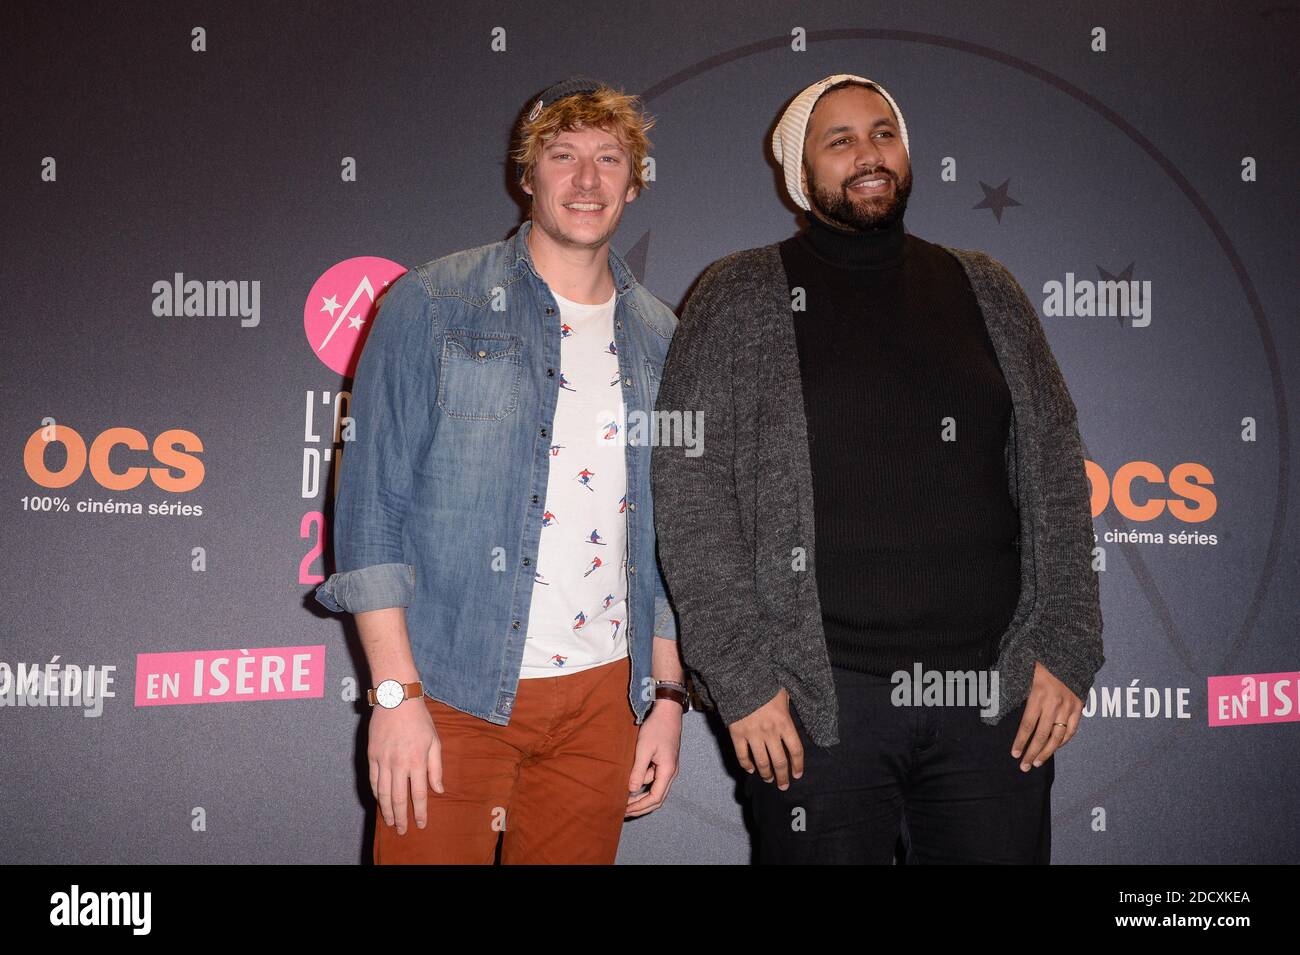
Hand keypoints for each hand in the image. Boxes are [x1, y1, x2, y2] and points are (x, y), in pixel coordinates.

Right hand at [368, 698, 442, 834]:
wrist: (396, 699)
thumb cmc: (419, 720)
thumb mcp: (434, 741)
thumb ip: (436, 767)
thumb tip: (438, 790)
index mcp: (417, 761)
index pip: (419, 794)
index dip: (420, 812)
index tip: (421, 824)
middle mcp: (398, 764)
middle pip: (399, 799)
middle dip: (400, 817)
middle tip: (401, 830)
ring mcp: (383, 760)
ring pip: (383, 793)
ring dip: (386, 810)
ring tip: (389, 822)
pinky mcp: (371, 755)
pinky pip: (373, 780)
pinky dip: (376, 794)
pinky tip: (380, 801)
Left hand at [625, 701, 681, 816]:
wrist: (668, 712)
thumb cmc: (656, 728)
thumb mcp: (644, 749)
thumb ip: (638, 770)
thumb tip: (631, 790)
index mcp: (667, 771)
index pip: (655, 798)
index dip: (640, 806)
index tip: (625, 809)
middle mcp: (670, 773)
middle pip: (657, 798)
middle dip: (640, 806)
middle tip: (623, 810)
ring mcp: (668, 768)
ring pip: (655, 789)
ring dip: (640, 795)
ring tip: (623, 797)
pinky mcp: (664, 762)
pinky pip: (653, 779)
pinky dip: (642, 784)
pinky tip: (630, 782)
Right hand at [728, 687, 802, 789]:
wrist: (740, 677)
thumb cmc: (765, 683)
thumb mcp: (784, 694)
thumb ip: (788, 709)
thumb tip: (791, 721)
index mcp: (784, 722)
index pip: (796, 750)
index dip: (798, 765)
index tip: (798, 774)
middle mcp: (770, 732)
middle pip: (780, 761)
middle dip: (783, 776)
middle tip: (784, 785)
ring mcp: (752, 734)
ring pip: (762, 761)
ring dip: (766, 773)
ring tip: (769, 779)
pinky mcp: (737, 733)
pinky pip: (742, 755)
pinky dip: (746, 764)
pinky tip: (751, 769)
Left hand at [1012, 661, 1082, 770]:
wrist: (1068, 650)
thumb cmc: (1040, 661)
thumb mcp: (1022, 672)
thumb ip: (1011, 690)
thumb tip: (993, 707)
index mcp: (1038, 695)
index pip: (1027, 725)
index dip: (1020, 742)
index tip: (1014, 754)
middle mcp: (1054, 703)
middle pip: (1042, 735)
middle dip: (1032, 753)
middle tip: (1024, 766)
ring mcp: (1069, 706)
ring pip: (1058, 737)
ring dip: (1047, 752)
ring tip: (1037, 762)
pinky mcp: (1080, 706)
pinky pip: (1072, 730)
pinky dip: (1064, 741)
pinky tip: (1055, 748)